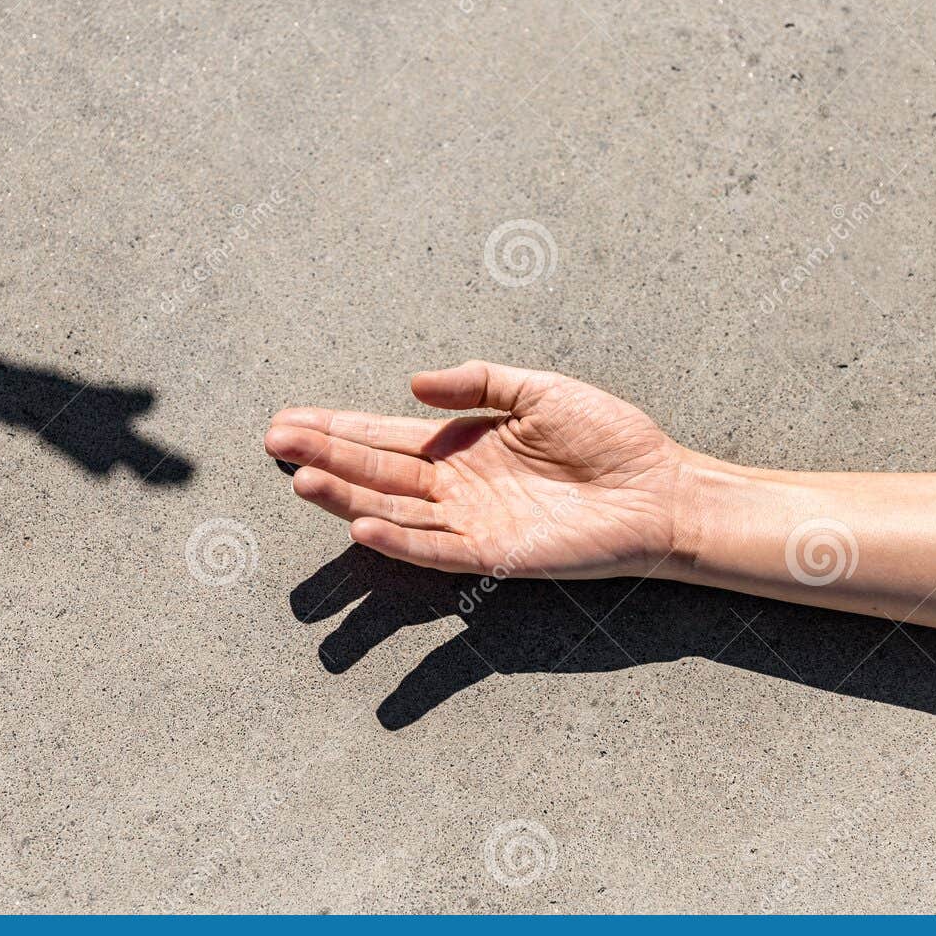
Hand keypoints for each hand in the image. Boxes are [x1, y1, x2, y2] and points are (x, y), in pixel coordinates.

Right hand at [264, 361, 691, 577]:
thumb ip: (477, 382)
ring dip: (348, 496)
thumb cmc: (608, 437)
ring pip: (394, 509)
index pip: (383, 435)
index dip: (335, 425)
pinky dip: (400, 539)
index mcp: (461, 444)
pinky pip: (437, 548)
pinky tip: (363, 523)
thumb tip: (413, 381)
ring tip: (303, 478)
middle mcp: (455, 485)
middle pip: (375, 470)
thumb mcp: (539, 389)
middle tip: (275, 440)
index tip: (287, 418)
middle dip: (325, 454)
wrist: (660, 487)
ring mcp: (471, 521)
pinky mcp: (496, 554)